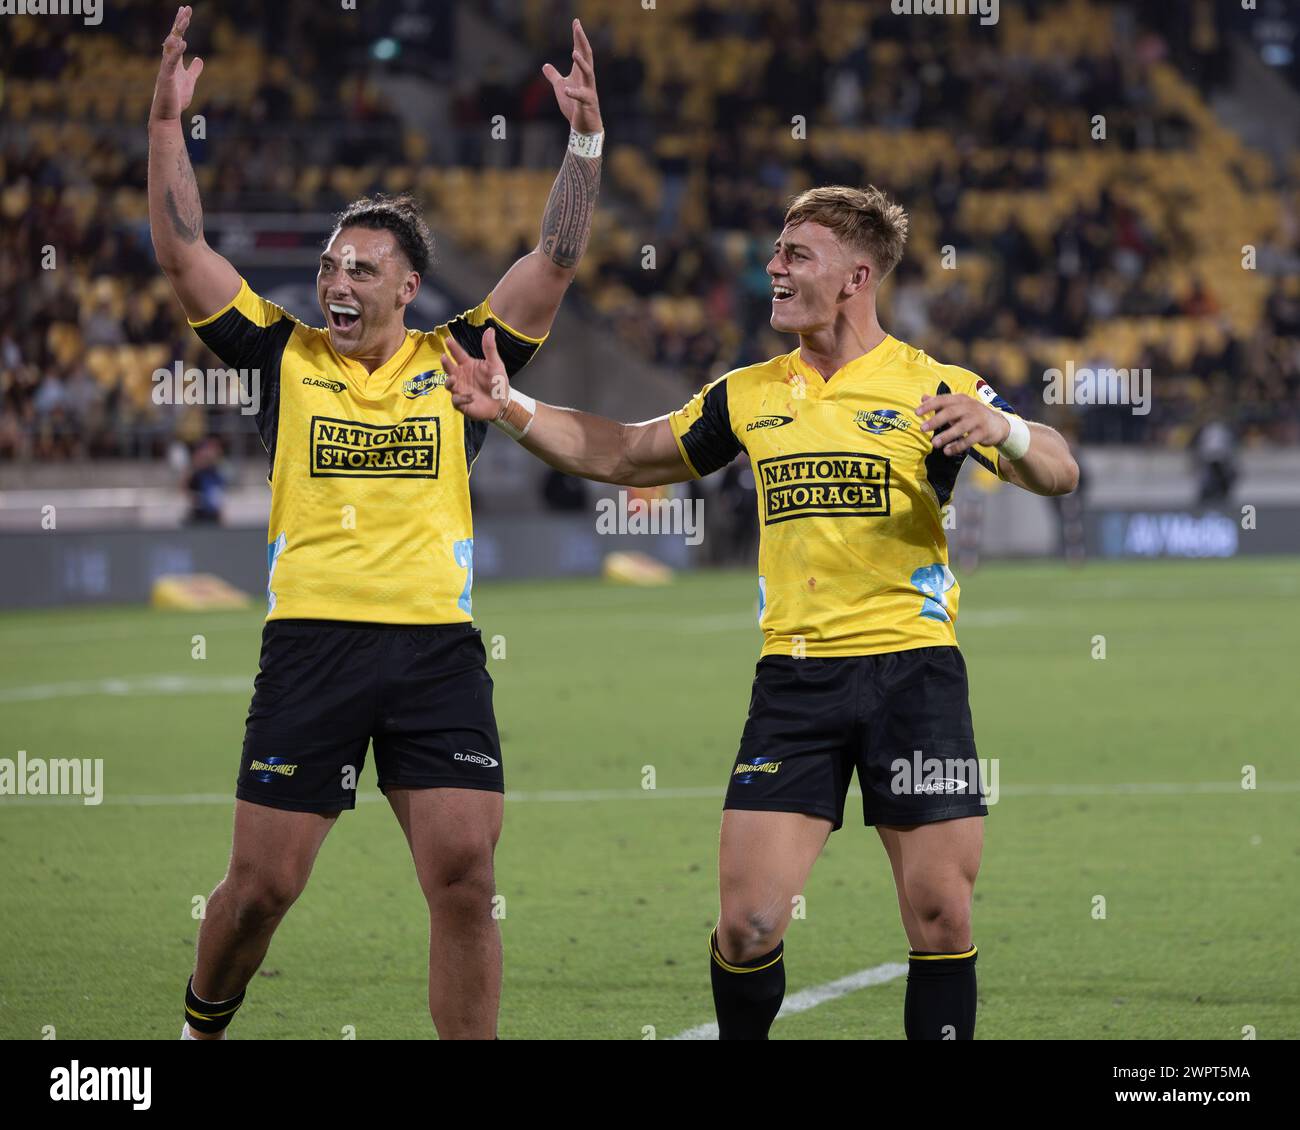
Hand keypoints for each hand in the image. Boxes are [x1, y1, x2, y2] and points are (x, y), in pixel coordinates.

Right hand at [150, 6, 203, 123]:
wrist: (167, 115)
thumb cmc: (176, 99)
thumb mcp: (190, 81)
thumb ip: (194, 70)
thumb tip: (199, 59)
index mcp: (174, 60)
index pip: (177, 37)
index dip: (181, 24)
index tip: (186, 10)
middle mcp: (168, 60)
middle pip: (173, 37)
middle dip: (180, 23)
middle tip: (186, 9)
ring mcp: (166, 68)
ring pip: (170, 46)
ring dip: (177, 33)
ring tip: (184, 20)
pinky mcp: (166, 77)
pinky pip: (170, 62)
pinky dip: (176, 52)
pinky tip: (183, 43)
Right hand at [443, 329, 510, 421]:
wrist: (502, 403)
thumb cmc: (498, 383)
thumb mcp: (496, 364)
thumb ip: (490, 348)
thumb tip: (490, 330)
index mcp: (468, 365)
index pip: (457, 354)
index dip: (452, 347)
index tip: (447, 340)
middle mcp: (461, 376)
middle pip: (449, 368)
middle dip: (445, 363)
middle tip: (444, 357)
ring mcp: (460, 389)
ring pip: (448, 384)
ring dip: (450, 382)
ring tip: (454, 379)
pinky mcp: (461, 403)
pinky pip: (456, 400)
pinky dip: (461, 398)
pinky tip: (470, 396)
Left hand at [542, 18, 601, 134]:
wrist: (584, 127)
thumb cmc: (574, 107)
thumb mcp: (561, 88)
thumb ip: (554, 76)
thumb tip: (545, 65)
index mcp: (581, 73)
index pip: (581, 51)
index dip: (578, 37)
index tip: (576, 22)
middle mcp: (587, 79)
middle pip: (587, 56)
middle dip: (582, 41)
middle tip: (578, 27)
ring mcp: (589, 91)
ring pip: (589, 74)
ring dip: (582, 63)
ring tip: (574, 53)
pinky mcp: (587, 104)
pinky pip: (581, 97)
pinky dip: (573, 93)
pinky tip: (566, 89)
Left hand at [917, 393, 1011, 456]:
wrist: (997, 424)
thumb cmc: (971, 414)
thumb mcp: (958, 406)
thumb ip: (940, 403)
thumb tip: (923, 397)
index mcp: (961, 399)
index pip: (943, 400)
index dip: (929, 405)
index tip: (916, 412)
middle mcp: (970, 407)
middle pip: (951, 413)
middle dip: (935, 420)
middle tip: (922, 429)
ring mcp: (977, 420)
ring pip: (960, 427)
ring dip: (946, 436)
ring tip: (933, 443)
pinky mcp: (983, 432)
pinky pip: (969, 440)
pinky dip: (957, 446)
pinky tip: (947, 451)